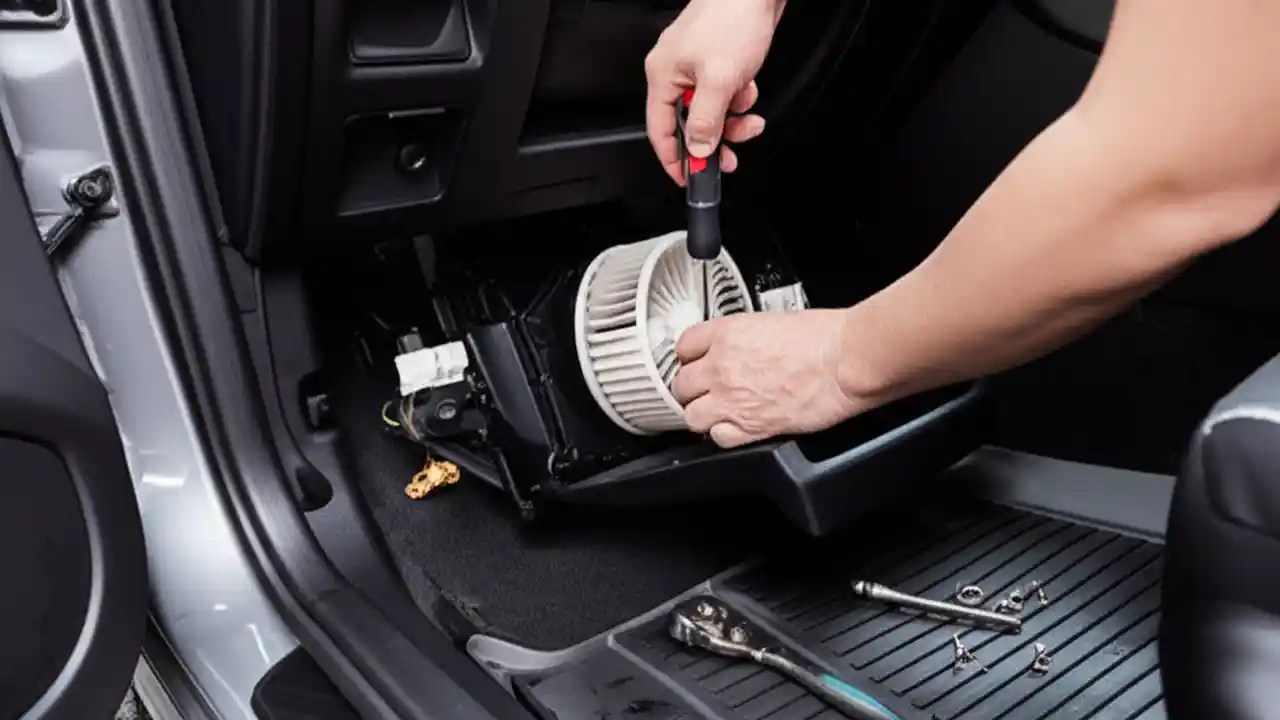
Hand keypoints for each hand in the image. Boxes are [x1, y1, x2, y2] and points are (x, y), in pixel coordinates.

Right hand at [644, 0, 781, 183]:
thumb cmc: (732, 17)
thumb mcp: (720, 79)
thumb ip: (705, 120)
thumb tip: (696, 149)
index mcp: (663, 75)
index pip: (659, 130)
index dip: (673, 159)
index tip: (688, 179)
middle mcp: (675, 71)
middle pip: (687, 123)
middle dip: (712, 141)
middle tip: (729, 157)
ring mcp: (696, 65)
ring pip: (709, 111)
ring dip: (732, 120)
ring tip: (750, 119)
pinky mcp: (716, 60)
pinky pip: (723, 94)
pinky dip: (738, 98)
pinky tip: (749, 89)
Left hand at [671, 309, 861, 447]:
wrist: (846, 362)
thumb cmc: (825, 338)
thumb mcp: (773, 321)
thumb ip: (747, 337)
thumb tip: (742, 347)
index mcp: (727, 334)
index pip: (684, 346)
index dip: (690, 356)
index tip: (696, 362)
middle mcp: (721, 367)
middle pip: (681, 384)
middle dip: (692, 388)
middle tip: (706, 389)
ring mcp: (732, 399)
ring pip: (691, 415)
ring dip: (702, 414)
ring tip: (717, 412)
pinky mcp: (750, 427)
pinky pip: (717, 438)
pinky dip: (722, 435)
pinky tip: (734, 427)